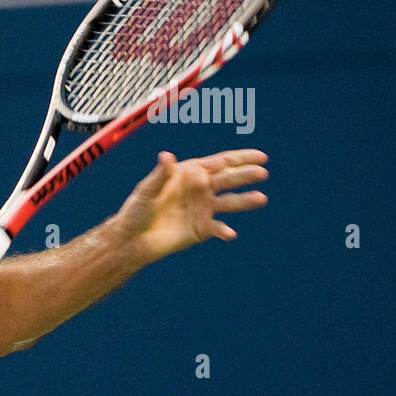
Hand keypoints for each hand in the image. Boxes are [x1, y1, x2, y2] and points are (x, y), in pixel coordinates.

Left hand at [115, 149, 268, 263]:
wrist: (133, 239)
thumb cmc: (136, 211)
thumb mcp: (146, 191)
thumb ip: (160, 175)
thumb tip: (166, 155)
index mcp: (190, 174)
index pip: (219, 162)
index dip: (240, 158)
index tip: (260, 156)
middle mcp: (200, 189)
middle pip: (228, 179)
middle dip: (245, 175)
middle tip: (262, 173)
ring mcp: (203, 208)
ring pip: (229, 202)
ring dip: (245, 200)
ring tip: (260, 198)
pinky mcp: (202, 228)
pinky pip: (218, 228)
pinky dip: (224, 230)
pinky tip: (229, 233)